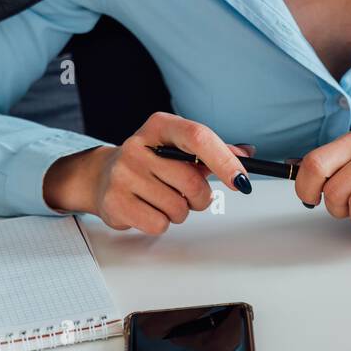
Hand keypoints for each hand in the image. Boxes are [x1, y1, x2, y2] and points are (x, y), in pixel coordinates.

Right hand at [42, 112, 255, 234]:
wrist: (102, 176)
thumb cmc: (151, 162)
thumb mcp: (179, 148)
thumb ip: (213, 151)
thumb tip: (247, 155)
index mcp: (160, 125)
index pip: (198, 137)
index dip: (225, 161)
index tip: (242, 181)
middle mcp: (138, 146)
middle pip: (192, 181)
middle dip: (200, 197)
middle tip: (190, 195)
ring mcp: (123, 174)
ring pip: (178, 208)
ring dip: (180, 211)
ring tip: (163, 199)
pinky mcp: (114, 202)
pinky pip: (159, 224)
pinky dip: (162, 223)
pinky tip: (148, 208)